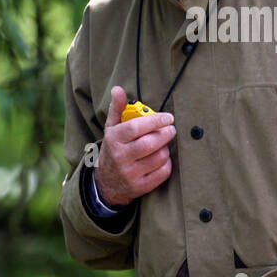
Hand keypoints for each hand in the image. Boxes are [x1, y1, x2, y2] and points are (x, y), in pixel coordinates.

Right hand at [93, 86, 176, 206]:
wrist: (106, 183)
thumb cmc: (114, 149)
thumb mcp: (112, 129)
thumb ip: (117, 109)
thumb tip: (118, 89)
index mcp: (113, 140)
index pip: (135, 128)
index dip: (155, 121)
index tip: (168, 118)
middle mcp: (120, 157)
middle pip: (150, 143)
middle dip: (165, 134)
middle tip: (170, 129)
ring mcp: (130, 174)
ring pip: (159, 157)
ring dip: (165, 149)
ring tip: (162, 145)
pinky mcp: (140, 187)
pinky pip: (163, 172)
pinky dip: (167, 164)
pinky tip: (161, 159)